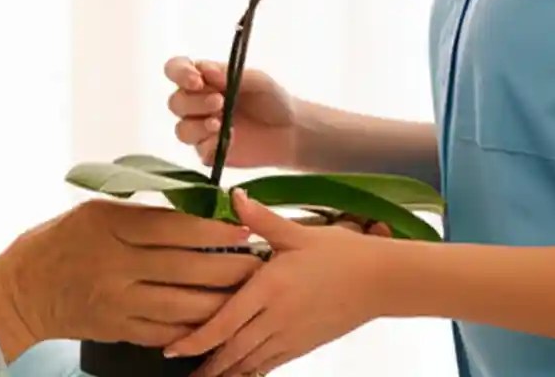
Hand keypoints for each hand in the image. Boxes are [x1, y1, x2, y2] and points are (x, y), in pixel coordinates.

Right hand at [0, 200, 264, 355]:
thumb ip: (138, 213)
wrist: (20, 292)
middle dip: (233, 267)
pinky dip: (197, 326)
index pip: (176, 227)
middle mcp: (115, 264)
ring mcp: (117, 301)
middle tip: (262, 263)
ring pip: (186, 305)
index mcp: (110, 225)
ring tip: (249, 293)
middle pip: (190, 268)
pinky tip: (217, 320)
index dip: (216, 230)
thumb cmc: (58, 242)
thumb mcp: (93, 213)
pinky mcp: (118, 329)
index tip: (244, 229)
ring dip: (224, 301)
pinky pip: (169, 331)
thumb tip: (194, 212)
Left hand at [163, 191, 388, 376]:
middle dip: (206, 364)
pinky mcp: (304, 345)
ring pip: (250, 361)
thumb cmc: (340, 254)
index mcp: (270, 288)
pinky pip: (271, 364)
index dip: (196, 338)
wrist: (382, 281)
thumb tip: (235, 196)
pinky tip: (239, 373)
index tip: (173, 348)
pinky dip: (251, 370)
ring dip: (226, 371)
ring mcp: (291, 335)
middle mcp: (277, 317)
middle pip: (233, 349)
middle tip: (182, 371)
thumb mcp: (298, 233)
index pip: (224, 321)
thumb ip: (262, 219)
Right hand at [164, 56, 297, 168]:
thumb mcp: (258, 81)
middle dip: (194, 102)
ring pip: (181, 129)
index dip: (179, 74)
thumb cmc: (273, 100)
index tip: (196, 80)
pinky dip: (210, 143)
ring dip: (197, 125)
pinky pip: (198, 150)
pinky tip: (229, 139)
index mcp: (204, 80)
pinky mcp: (209, 152)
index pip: (176, 70)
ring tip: (220, 123)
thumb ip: (230, 74)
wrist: (292, 131)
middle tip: (219, 102)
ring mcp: (201, 129)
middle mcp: (196, 103)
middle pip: (175, 102)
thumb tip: (205, 70)